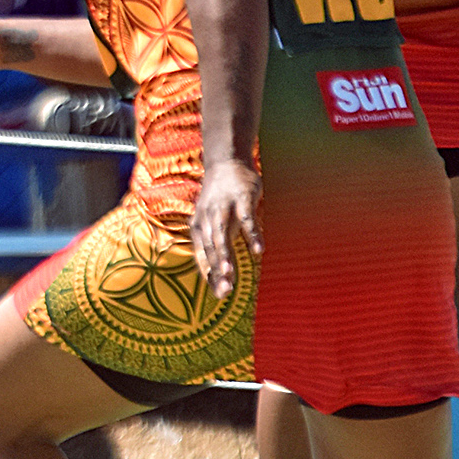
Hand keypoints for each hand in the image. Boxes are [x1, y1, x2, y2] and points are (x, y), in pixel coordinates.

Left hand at [189, 158, 262, 299]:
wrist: (226, 163)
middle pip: (211, 248)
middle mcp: (207, 218)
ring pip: (222, 234)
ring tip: (229, 273)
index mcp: (199, 227)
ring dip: (225, 253)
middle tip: (225, 291)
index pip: (203, 256)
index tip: (220, 295)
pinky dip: (252, 234)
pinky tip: (258, 250)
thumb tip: (221, 276)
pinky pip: (247, 218)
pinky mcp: (241, 198)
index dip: (210, 275)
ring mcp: (223, 207)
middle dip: (217, 271)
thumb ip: (217, 246)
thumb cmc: (221, 201)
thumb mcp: (213, 222)